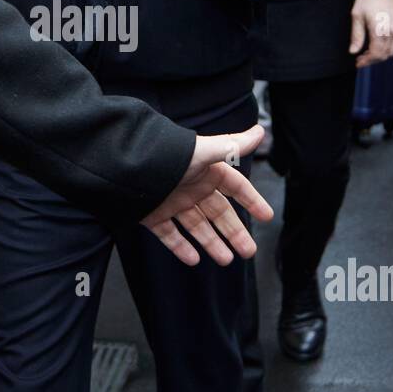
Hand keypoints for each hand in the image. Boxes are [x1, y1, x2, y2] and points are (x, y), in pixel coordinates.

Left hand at [141, 125, 273, 266]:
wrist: (125, 165)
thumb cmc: (168, 155)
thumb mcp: (203, 152)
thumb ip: (232, 146)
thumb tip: (261, 131)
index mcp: (207, 170)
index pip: (236, 187)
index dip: (252, 200)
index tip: (267, 216)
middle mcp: (192, 187)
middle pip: (219, 212)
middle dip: (234, 232)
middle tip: (249, 251)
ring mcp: (173, 201)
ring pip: (197, 226)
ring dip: (212, 243)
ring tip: (226, 260)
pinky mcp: (153, 214)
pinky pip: (170, 234)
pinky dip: (180, 247)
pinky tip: (193, 259)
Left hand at [349, 0, 392, 68]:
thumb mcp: (357, 15)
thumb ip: (356, 35)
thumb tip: (353, 50)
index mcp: (380, 30)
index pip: (376, 54)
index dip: (366, 61)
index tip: (358, 62)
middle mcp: (392, 31)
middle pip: (385, 55)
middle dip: (373, 60)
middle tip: (362, 59)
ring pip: (392, 50)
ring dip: (381, 55)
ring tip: (369, 53)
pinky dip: (388, 48)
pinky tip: (379, 46)